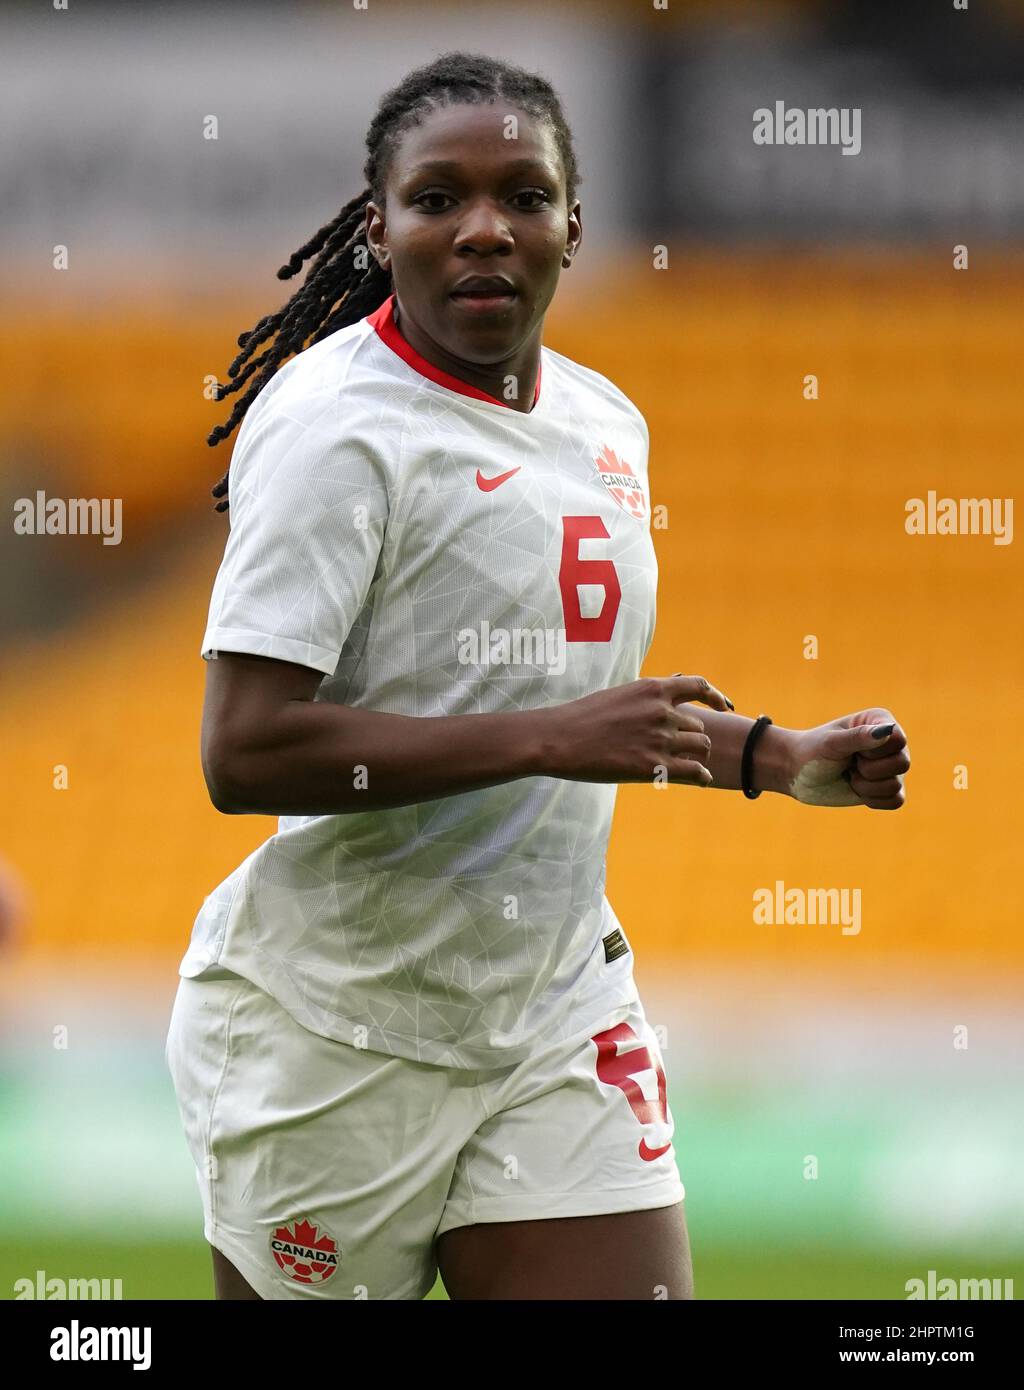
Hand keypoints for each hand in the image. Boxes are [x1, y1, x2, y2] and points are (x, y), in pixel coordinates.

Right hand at [540, 675, 731, 785]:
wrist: (561, 739)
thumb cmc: (584, 717)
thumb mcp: (620, 695)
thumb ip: (646, 697)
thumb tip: (665, 694)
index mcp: (653, 689)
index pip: (699, 686)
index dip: (716, 697)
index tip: (723, 707)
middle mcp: (662, 711)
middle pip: (697, 726)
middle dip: (692, 737)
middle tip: (680, 749)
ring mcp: (661, 739)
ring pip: (700, 746)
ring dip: (698, 755)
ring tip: (690, 763)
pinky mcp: (655, 766)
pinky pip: (695, 771)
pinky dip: (702, 776)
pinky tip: (702, 780)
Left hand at [785, 708, 909, 808]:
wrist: (798, 773)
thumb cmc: (812, 751)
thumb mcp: (832, 742)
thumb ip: (859, 736)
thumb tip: (888, 731)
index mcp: (881, 721)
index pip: (898, 740)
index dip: (874, 751)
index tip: (852, 750)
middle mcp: (891, 742)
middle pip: (902, 763)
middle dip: (868, 770)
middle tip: (849, 763)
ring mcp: (890, 766)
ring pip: (895, 785)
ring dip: (866, 786)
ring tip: (849, 775)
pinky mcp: (887, 788)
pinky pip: (896, 801)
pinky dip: (873, 799)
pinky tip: (857, 790)